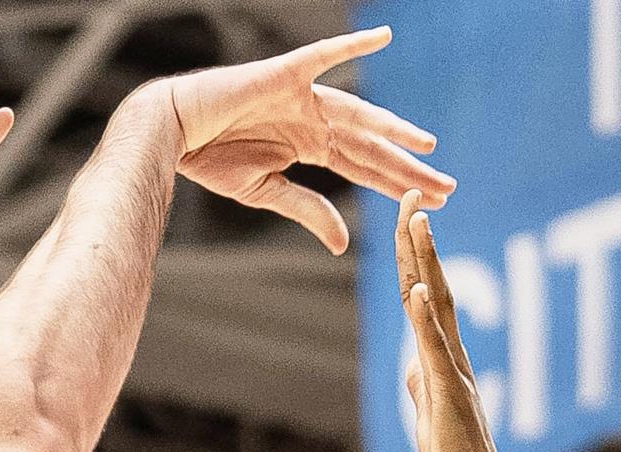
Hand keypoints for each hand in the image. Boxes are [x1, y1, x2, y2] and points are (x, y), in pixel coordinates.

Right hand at [152, 26, 452, 254]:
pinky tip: (383, 37)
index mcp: (309, 146)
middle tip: (448, 188)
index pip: (364, 169)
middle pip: (372, 147)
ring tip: (428, 147)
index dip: (396, 186)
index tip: (430, 204)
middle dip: (408, 168)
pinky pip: (325, 57)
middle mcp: (314, 120)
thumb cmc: (208, 157)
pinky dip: (353, 45)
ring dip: (395, 130)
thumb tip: (344, 244)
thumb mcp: (264, 190)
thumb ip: (307, 210)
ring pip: (361, 116)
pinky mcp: (285, 75)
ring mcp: (303, 97)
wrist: (171, 129)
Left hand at [395, 191, 529, 451]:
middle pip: (433, 285)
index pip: (424, 293)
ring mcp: (453, 369)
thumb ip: (422, 379)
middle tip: (413, 196)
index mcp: (442, 353)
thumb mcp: (429, 408)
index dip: (415, 255)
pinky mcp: (451, 392)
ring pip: (438, 306)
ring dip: (428, 264)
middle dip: (420, 241)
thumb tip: (411, 361)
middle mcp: (451, 352)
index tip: (408, 215)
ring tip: (420, 224)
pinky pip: (437, 349)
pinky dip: (426, 319)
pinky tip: (418, 292)